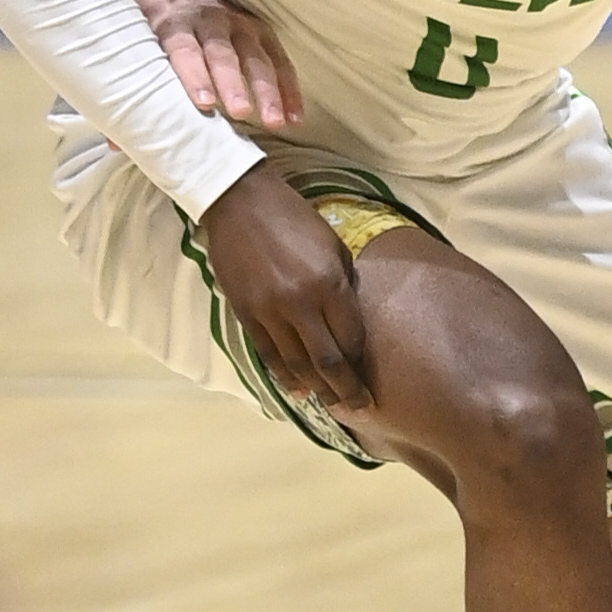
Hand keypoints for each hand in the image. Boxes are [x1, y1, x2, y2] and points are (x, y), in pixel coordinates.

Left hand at [112, 0, 304, 131]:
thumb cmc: (149, 22)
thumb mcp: (132, 44)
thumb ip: (126, 89)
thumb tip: (115, 142)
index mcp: (172, 25)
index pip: (184, 49)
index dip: (194, 74)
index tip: (203, 102)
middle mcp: (209, 21)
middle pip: (222, 53)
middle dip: (233, 82)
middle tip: (240, 111)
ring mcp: (239, 24)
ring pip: (256, 57)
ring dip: (267, 90)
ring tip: (275, 121)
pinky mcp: (259, 29)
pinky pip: (279, 61)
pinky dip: (289, 89)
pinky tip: (296, 118)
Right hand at [198, 166, 369, 412]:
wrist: (241, 202)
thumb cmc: (294, 218)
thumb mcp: (333, 244)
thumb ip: (344, 284)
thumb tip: (350, 319)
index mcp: (329, 282)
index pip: (351, 336)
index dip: (361, 361)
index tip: (370, 376)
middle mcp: (301, 302)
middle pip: (328, 360)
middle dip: (347, 390)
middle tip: (362, 410)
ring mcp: (270, 311)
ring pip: (297, 364)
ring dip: (317, 389)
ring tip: (333, 406)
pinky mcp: (246, 313)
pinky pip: (268, 354)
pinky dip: (284, 376)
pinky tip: (297, 390)